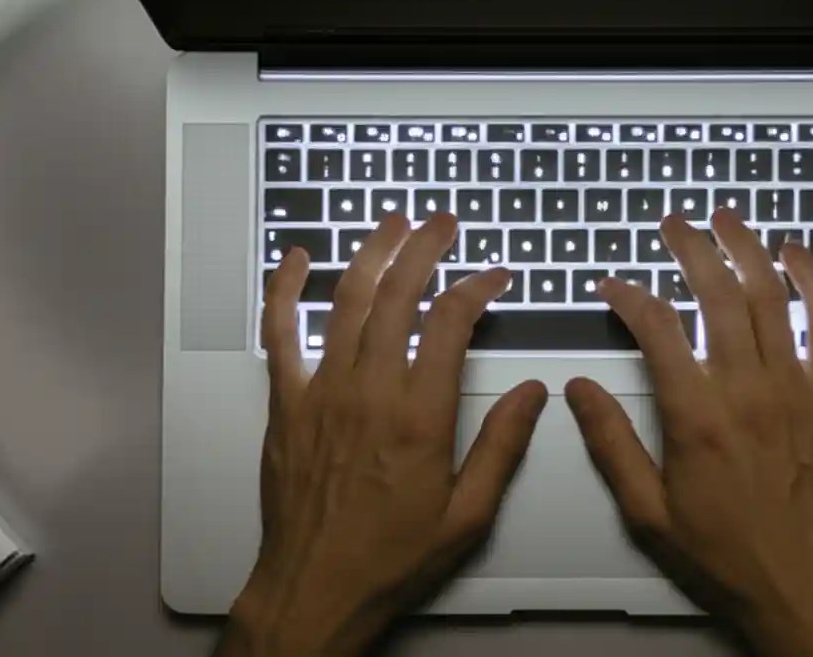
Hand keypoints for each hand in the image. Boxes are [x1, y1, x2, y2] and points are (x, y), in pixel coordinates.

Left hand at [216, 213, 547, 656]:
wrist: (315, 589)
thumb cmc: (390, 559)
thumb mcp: (468, 514)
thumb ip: (501, 446)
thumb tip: (533, 394)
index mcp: (420, 416)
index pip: (451, 323)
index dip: (476, 288)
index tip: (493, 277)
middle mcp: (369, 392)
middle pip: (398, 295)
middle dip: (425, 249)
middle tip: (443, 224)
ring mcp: (322, 392)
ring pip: (345, 301)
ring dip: (371, 253)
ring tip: (392, 223)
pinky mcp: (287, 404)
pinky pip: (280, 333)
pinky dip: (284, 290)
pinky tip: (293, 260)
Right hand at [566, 210, 812, 656]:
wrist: (805, 585)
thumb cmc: (728, 555)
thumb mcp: (648, 512)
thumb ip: (612, 444)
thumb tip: (579, 391)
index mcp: (696, 418)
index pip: (655, 328)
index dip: (629, 296)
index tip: (613, 285)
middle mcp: (746, 392)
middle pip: (716, 295)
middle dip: (691, 248)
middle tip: (675, 224)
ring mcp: (795, 389)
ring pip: (770, 297)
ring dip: (746, 249)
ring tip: (726, 220)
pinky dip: (811, 281)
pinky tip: (796, 256)